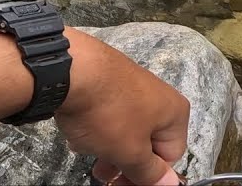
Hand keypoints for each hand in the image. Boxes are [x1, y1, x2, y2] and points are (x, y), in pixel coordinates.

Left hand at [55, 28, 189, 185]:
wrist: (67, 67)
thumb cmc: (105, 109)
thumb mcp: (130, 152)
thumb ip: (150, 173)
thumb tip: (169, 184)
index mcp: (173, 112)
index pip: (170, 157)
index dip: (147, 176)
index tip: (123, 183)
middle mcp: (156, 95)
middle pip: (145, 142)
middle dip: (122, 162)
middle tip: (101, 174)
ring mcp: (129, 84)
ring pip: (122, 128)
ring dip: (105, 145)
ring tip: (84, 146)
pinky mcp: (105, 78)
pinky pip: (104, 111)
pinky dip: (94, 124)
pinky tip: (78, 127)